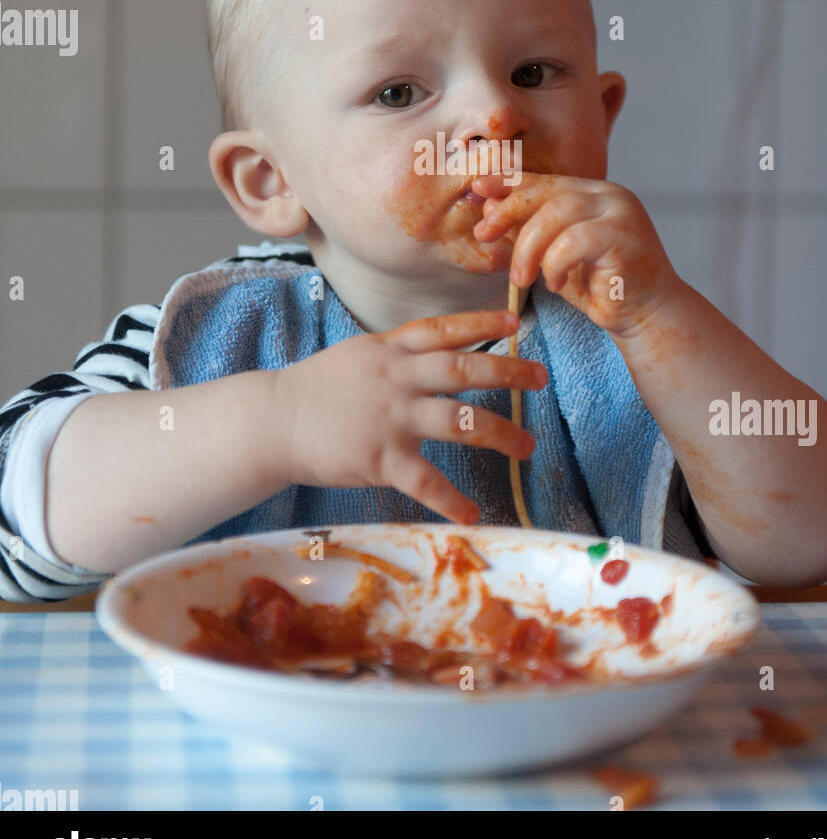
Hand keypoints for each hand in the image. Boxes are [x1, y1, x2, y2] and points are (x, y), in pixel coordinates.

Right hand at [271, 310, 547, 522]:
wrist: (272, 421)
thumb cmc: (314, 390)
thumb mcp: (356, 355)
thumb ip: (395, 352)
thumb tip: (433, 345)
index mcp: (389, 352)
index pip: (443, 330)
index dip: (481, 325)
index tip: (516, 324)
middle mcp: (396, 379)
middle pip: (462, 370)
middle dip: (507, 373)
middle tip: (541, 378)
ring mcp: (391, 418)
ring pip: (458, 422)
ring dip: (499, 434)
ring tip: (526, 446)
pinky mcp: (380, 458)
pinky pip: (425, 482)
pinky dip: (452, 500)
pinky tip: (473, 513)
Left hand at [471, 172, 680, 336]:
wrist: (648, 317)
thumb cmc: (599, 287)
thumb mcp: (554, 256)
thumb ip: (529, 231)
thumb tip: (488, 207)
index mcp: (593, 194)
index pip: (545, 181)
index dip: (509, 183)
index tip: (478, 190)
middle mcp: (610, 196)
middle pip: (549, 192)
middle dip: (510, 210)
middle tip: (484, 234)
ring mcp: (622, 213)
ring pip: (559, 213)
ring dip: (530, 246)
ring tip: (520, 278)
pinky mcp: (627, 238)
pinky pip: (576, 241)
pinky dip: (556, 263)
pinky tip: (555, 285)